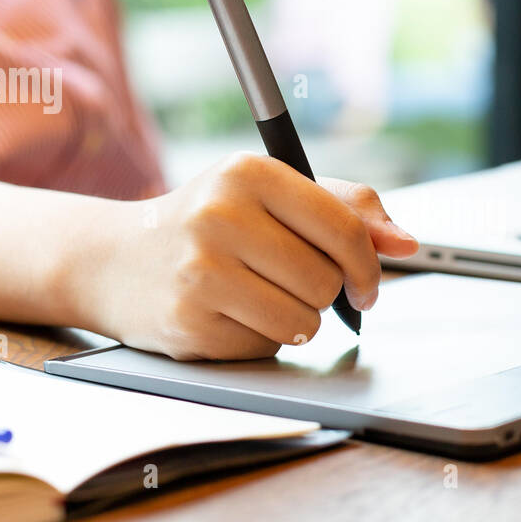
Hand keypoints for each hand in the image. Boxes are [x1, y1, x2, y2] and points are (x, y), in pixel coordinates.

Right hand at [83, 153, 418, 360]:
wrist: (114, 261)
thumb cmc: (208, 224)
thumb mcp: (270, 194)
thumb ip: (346, 209)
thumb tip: (406, 243)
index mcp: (247, 173)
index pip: (343, 226)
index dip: (368, 265)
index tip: (366, 283)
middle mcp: (219, 216)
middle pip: (326, 281)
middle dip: (322, 293)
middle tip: (291, 283)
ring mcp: (200, 271)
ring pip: (303, 321)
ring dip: (295, 320)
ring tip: (258, 296)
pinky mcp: (189, 322)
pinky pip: (266, 348)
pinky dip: (260, 340)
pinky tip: (229, 315)